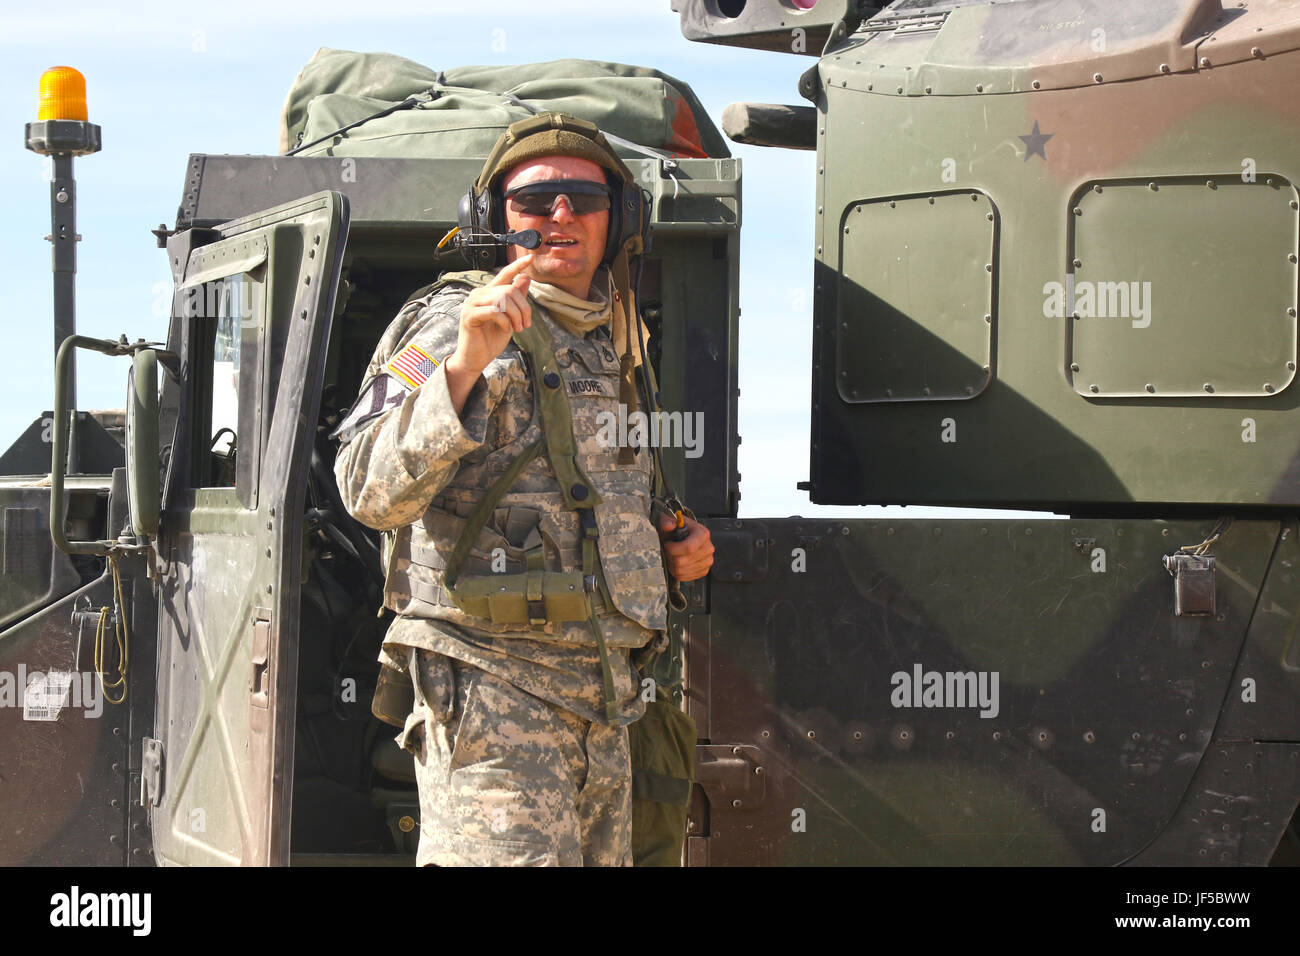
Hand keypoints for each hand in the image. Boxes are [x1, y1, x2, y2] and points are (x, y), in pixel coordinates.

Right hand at [445, 254, 532, 411]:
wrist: (475, 359)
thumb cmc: (491, 339)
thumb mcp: (510, 319)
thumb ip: (516, 300)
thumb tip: (525, 278)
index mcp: (489, 294)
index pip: (504, 275)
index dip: (517, 266)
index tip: (531, 257)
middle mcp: (479, 294)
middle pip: (509, 290)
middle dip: (524, 308)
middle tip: (526, 325)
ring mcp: (472, 303)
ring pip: (502, 299)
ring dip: (515, 315)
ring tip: (517, 329)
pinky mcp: (469, 316)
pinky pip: (494, 311)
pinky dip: (504, 321)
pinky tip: (505, 330)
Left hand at [657, 512, 713, 582]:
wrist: (684, 536)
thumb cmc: (676, 529)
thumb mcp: (669, 521)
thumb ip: (667, 522)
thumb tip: (669, 525)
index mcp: (703, 534)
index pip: (689, 548)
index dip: (673, 549)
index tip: (667, 544)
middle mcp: (708, 548)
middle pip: (682, 561)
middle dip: (670, 556)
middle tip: (668, 549)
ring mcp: (707, 561)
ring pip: (681, 570)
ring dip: (671, 564)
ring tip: (671, 555)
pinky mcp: (703, 571)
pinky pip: (684, 577)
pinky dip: (676, 571)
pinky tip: (675, 562)